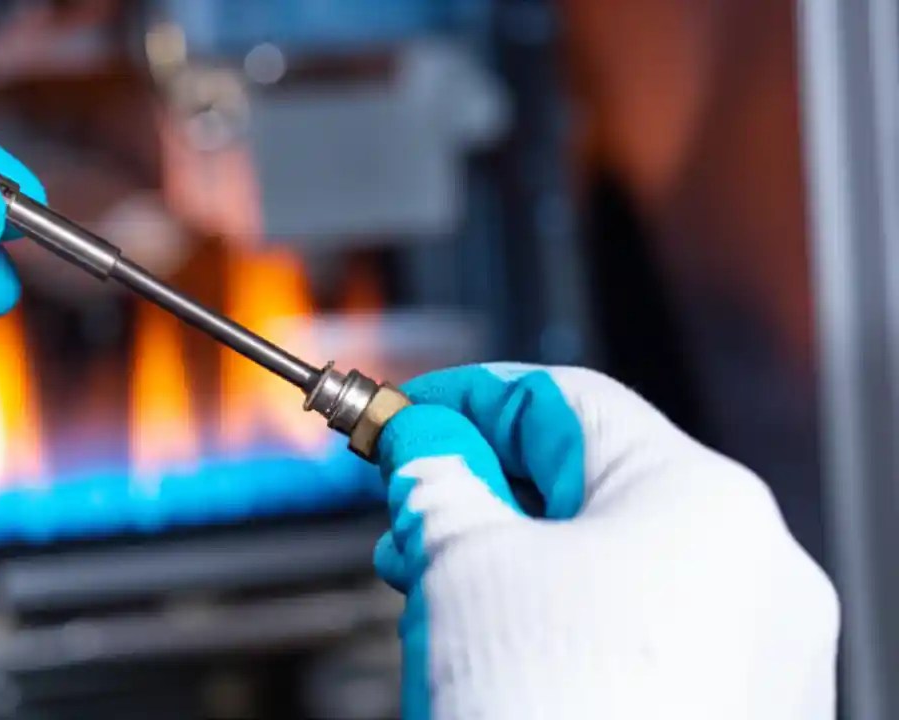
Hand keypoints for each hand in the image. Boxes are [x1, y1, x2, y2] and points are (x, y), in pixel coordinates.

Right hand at [374, 364, 838, 719]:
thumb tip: (419, 445)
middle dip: (482, 495)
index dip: (465, 399)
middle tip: (406, 515)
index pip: (561, 400)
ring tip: (435, 596)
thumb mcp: (464, 565)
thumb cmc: (554, 719)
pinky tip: (498, 656)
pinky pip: (638, 635)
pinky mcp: (736, 711)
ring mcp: (755, 649)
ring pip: (609, 567)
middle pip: (589, 486)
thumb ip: (437, 481)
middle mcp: (752, 567)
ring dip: (512, 565)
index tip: (403, 418)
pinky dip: (560, 627)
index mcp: (702, 499)